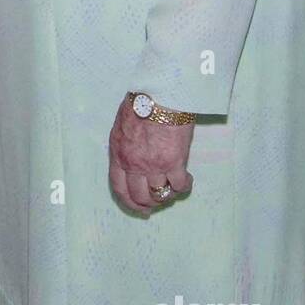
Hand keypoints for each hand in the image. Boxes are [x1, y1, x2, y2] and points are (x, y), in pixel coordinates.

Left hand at [108, 96, 193, 213]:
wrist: (159, 95)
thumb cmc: (141, 104)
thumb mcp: (122, 126)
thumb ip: (125, 146)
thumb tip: (131, 158)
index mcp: (118, 154)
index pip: (119, 188)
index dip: (130, 202)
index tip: (140, 209)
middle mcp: (134, 164)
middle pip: (140, 196)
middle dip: (151, 203)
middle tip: (160, 201)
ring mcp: (154, 166)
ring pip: (161, 195)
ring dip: (169, 194)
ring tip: (174, 185)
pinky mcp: (174, 162)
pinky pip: (180, 186)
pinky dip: (184, 186)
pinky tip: (187, 178)